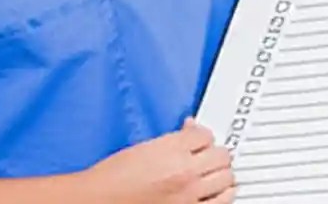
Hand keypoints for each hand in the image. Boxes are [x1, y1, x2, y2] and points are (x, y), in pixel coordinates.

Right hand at [82, 117, 235, 203]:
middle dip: (215, 154)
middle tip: (209, 156)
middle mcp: (185, 171)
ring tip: (214, 175)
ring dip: (221, 174)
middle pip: (222, 155)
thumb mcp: (142, 147)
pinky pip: (223, 201)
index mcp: (171, 149)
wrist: (100, 201)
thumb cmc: (113, 178)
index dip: (201, 137)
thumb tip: (189, 131)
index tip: (199, 141)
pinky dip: (222, 195)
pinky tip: (215, 193)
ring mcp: (190, 195)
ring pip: (227, 178)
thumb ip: (171, 140)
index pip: (205, 135)